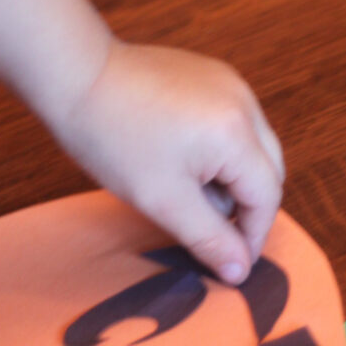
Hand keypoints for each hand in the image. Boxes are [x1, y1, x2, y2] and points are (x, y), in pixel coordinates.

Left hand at [54, 40, 284, 284]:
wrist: (77, 76)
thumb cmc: (112, 138)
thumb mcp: (163, 200)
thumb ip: (209, 238)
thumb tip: (241, 270)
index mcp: (236, 133)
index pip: (267, 196)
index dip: (252, 235)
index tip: (231, 262)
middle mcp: (243, 101)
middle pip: (268, 168)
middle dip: (247, 205)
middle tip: (214, 233)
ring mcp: (228, 83)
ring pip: (251, 145)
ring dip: (233, 177)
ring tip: (188, 192)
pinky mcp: (210, 74)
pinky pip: (232, 121)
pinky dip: (220, 149)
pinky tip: (181, 160)